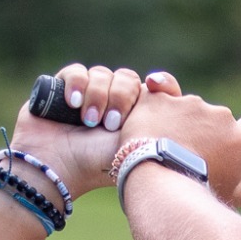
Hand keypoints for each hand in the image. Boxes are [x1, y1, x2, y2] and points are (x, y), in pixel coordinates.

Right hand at [6, 63, 151, 196]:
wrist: (55, 168)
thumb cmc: (98, 163)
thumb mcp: (136, 144)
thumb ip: (158, 125)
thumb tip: (185, 108)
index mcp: (136, 115)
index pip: (155, 86)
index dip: (160, 82)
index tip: (155, 86)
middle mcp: (113, 103)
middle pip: (127, 78)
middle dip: (120, 97)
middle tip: (111, 124)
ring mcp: (88, 95)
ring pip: (102, 74)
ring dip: (97, 95)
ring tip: (88, 121)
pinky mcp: (62, 89)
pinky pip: (76, 71)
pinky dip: (77, 84)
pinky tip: (73, 103)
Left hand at [135, 73, 240, 208]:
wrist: (153, 181)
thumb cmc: (196, 192)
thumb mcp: (231, 196)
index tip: (231, 148)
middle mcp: (220, 115)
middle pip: (218, 118)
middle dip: (206, 132)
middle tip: (189, 156)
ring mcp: (189, 103)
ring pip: (188, 107)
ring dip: (179, 121)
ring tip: (161, 147)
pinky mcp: (160, 97)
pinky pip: (158, 93)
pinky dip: (152, 107)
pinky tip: (143, 123)